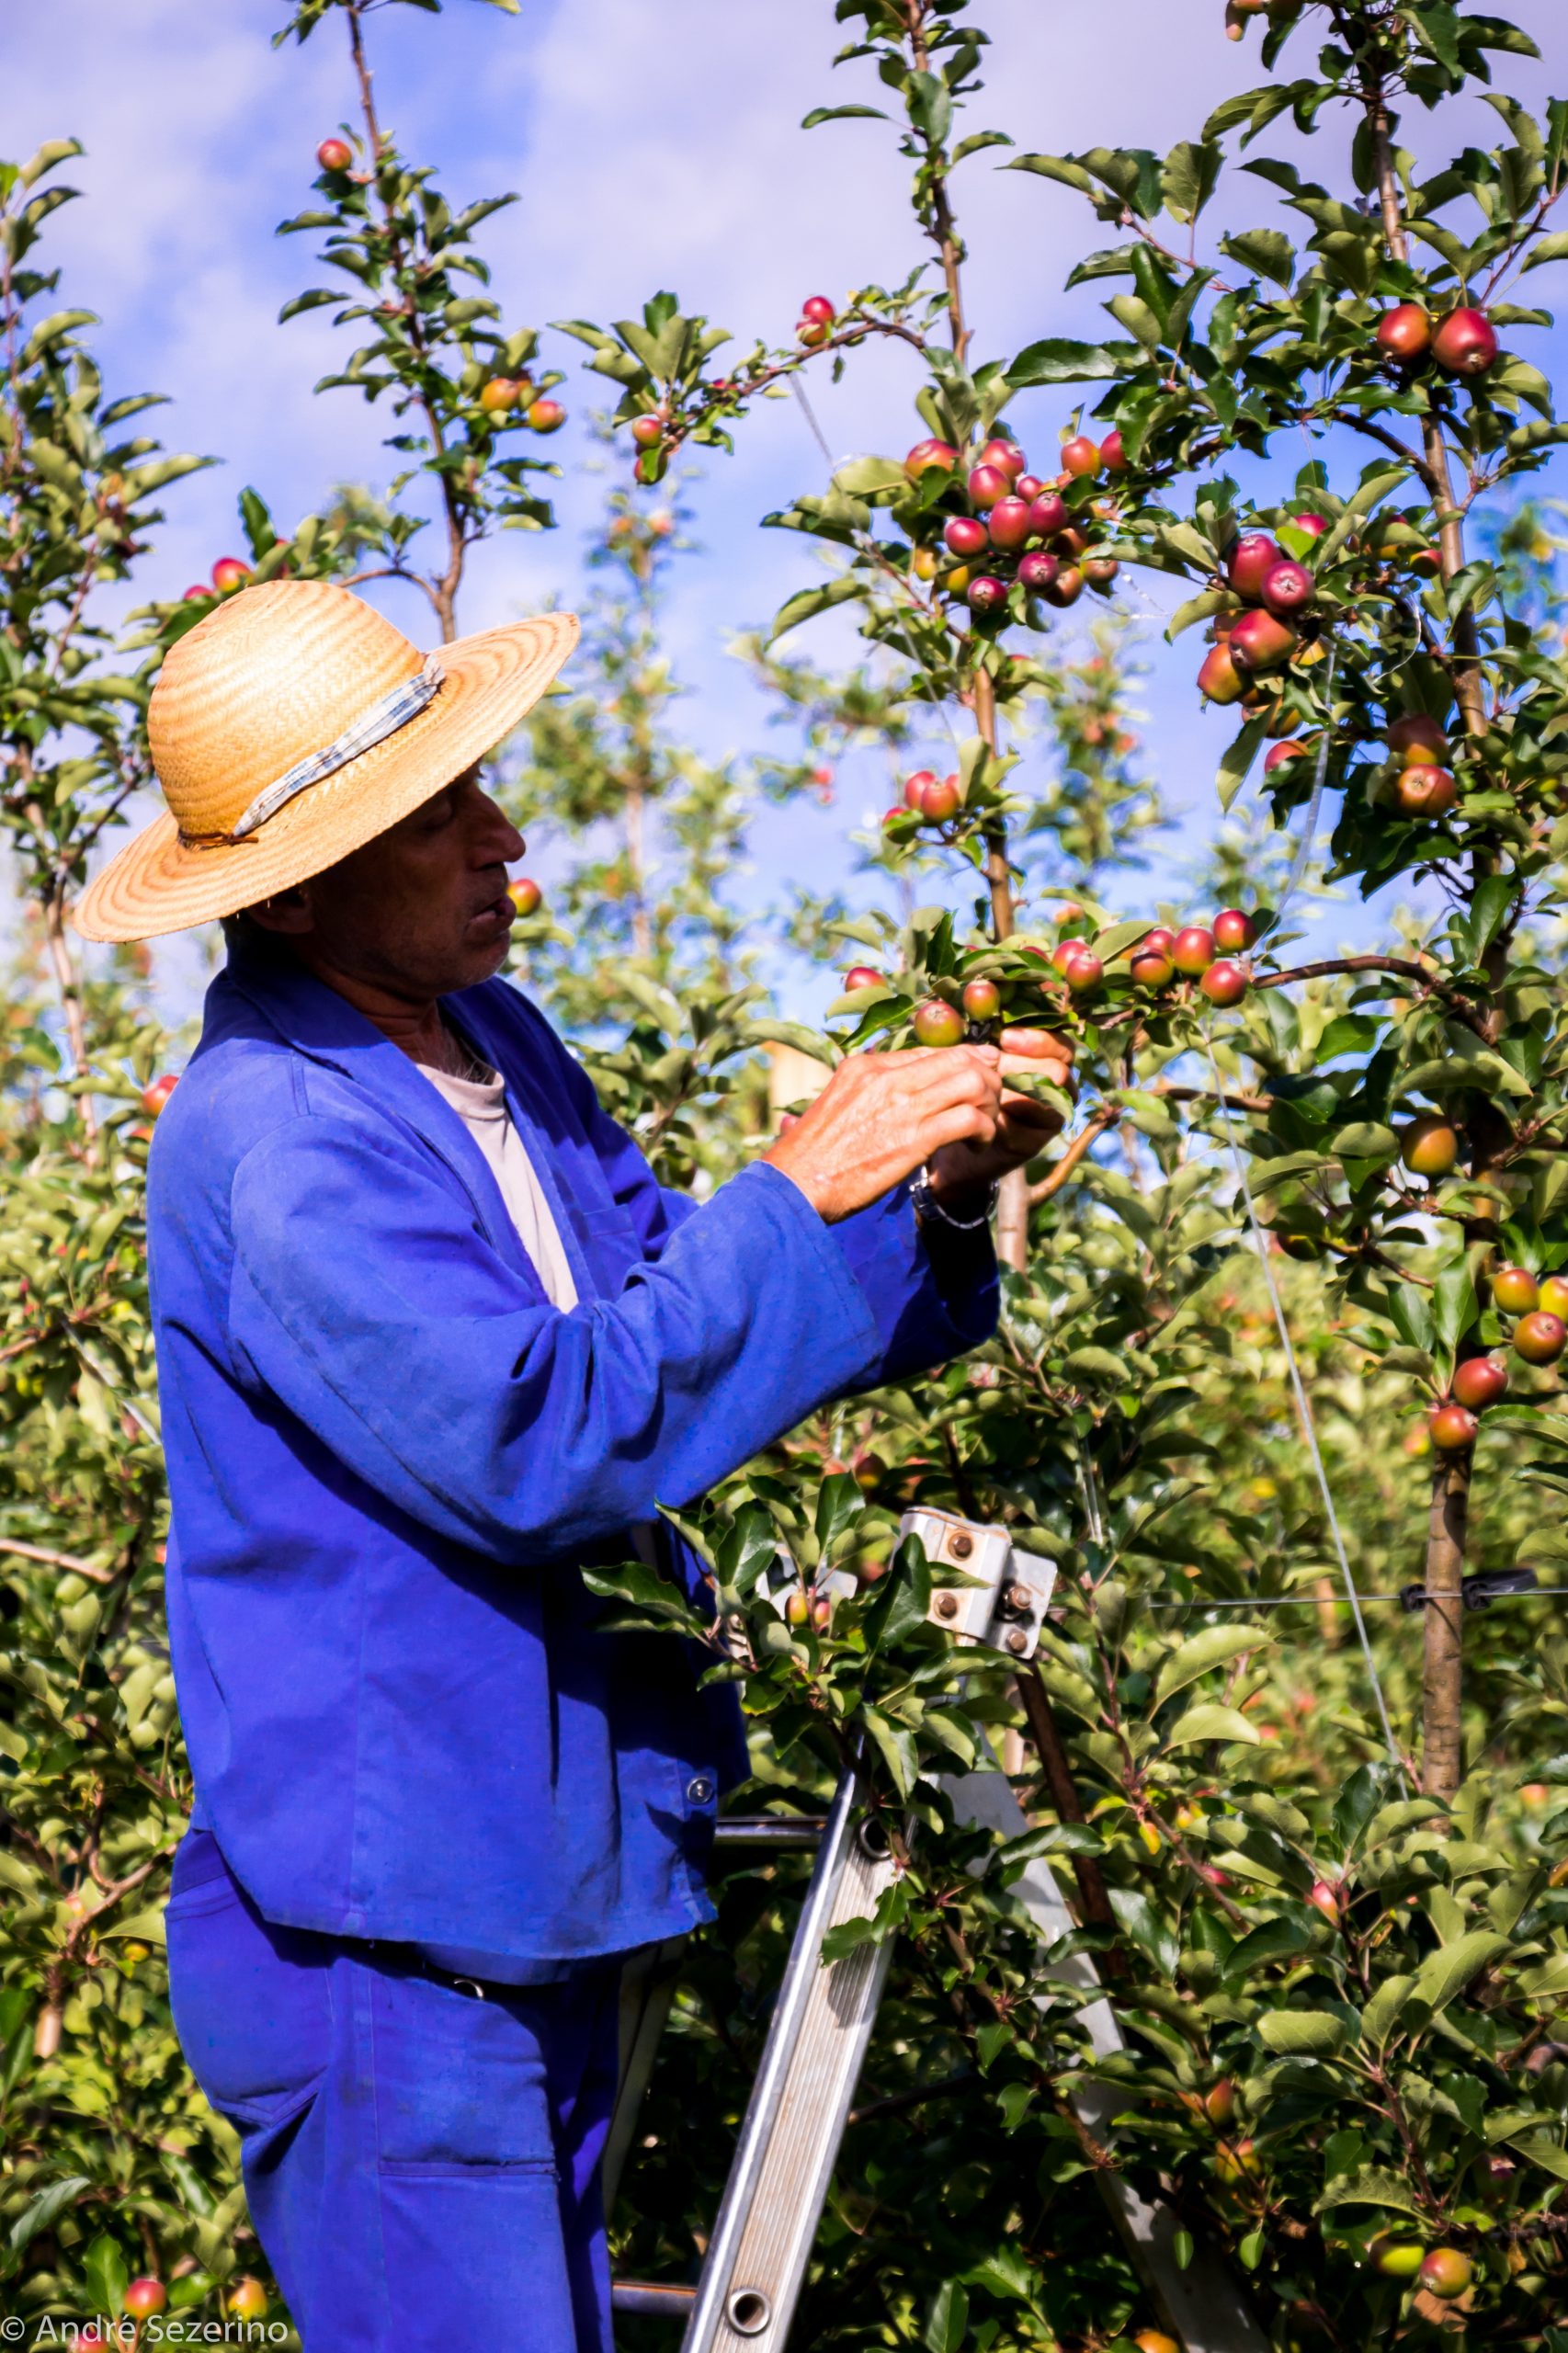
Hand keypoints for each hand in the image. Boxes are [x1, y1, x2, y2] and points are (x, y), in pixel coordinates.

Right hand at [762, 1045, 1006, 1223]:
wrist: (795, 1185)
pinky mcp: (913, 1138)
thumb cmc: (814, 1156)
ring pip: (972, 1082)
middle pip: (960, 1058)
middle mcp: (886, 1077)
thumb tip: (897, 1096)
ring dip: (989, 1104)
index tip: (979, 1080)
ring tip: (983, 1128)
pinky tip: (977, 1145)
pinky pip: (969, 1119)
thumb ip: (869, 1093)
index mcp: (866, 1065)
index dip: (965, 1062)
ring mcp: (901, 1105)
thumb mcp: (838, 1105)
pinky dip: (984, 1130)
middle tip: (988, 1106)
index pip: (932, 1051)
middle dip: (986, 1080)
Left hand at [927, 1026, 1074, 1206]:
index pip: (1062, 1046)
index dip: (1039, 1040)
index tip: (1006, 1038)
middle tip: (996, 1062)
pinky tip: (982, 1115)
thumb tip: (979, 997)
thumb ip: (985, 1036)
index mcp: (1046, 1062)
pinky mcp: (1034, 1144)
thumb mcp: (973, 1057)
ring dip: (1015, 1093)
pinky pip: (1029, 1130)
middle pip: (1059, 1072)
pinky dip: (1004, 1121)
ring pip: (1050, 1101)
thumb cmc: (963, 1085)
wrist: (950, 1132)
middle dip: (1026, 1065)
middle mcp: (1056, 1089)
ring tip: (987, 1090)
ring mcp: (1048, 1118)